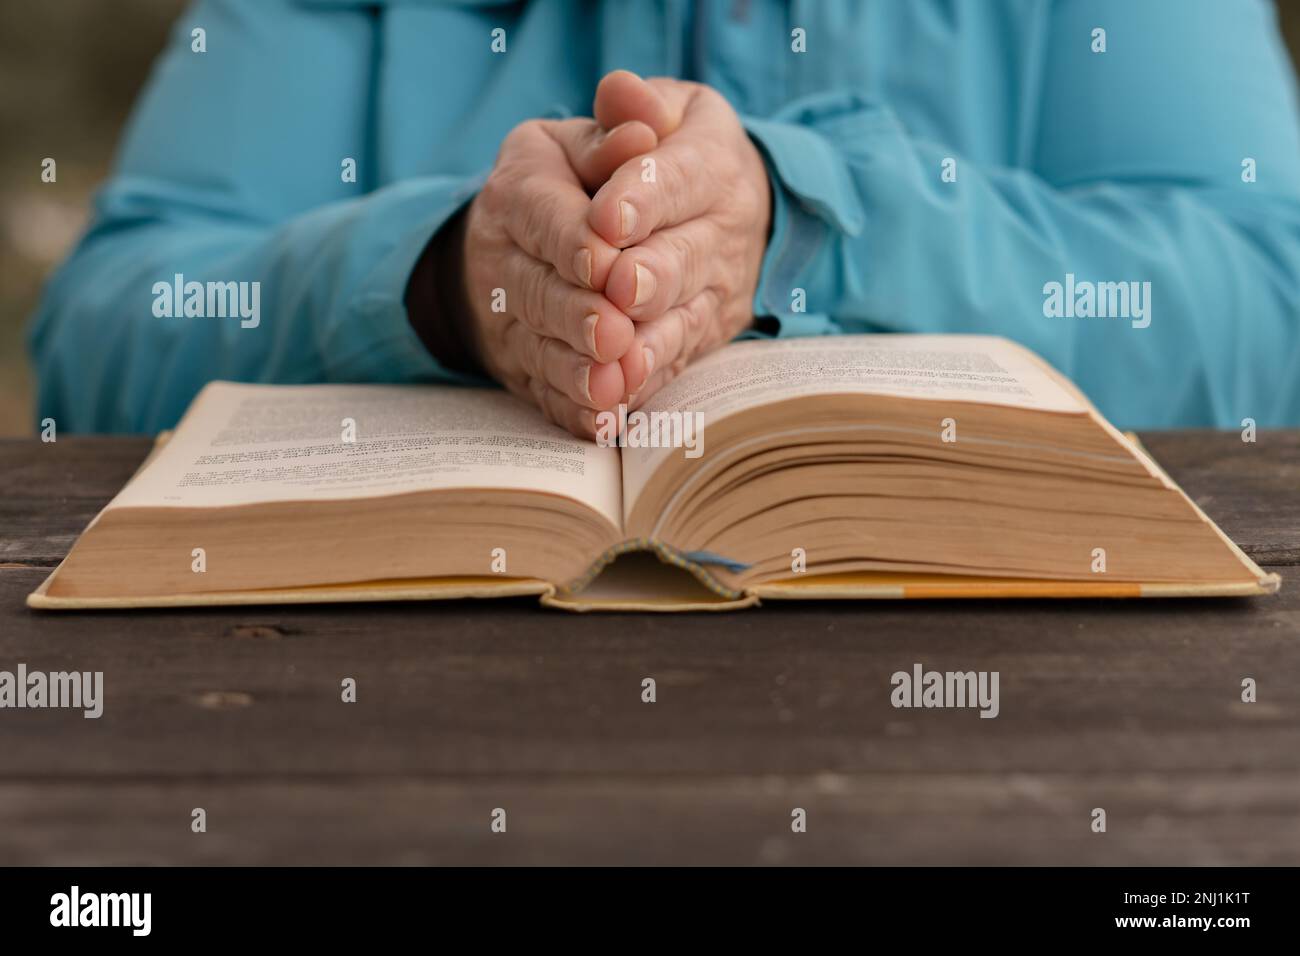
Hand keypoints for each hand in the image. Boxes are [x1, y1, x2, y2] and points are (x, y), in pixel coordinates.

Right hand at [462, 117, 658, 434]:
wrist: (523, 237)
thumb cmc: (579, 180)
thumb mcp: (589, 142)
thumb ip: (617, 132)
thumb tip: (642, 121)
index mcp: (521, 185)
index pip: (543, 213)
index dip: (573, 239)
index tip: (605, 261)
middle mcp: (503, 252)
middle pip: (539, 289)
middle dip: (577, 315)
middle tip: (614, 333)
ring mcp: (507, 315)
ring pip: (539, 346)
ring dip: (575, 370)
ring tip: (610, 385)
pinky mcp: (522, 364)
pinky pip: (544, 392)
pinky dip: (572, 410)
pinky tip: (601, 423)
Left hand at [587, 72, 771, 405]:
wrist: (719, 205)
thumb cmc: (668, 150)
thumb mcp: (661, 113)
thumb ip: (632, 108)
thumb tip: (620, 95)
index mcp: (711, 162)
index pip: (680, 177)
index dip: (643, 198)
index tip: (606, 216)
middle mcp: (723, 231)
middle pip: (686, 257)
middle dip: (650, 275)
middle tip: (616, 287)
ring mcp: (716, 293)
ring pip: (682, 320)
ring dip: (647, 343)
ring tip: (615, 355)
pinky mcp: (700, 338)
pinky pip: (671, 366)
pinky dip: (642, 386)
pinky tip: (612, 401)